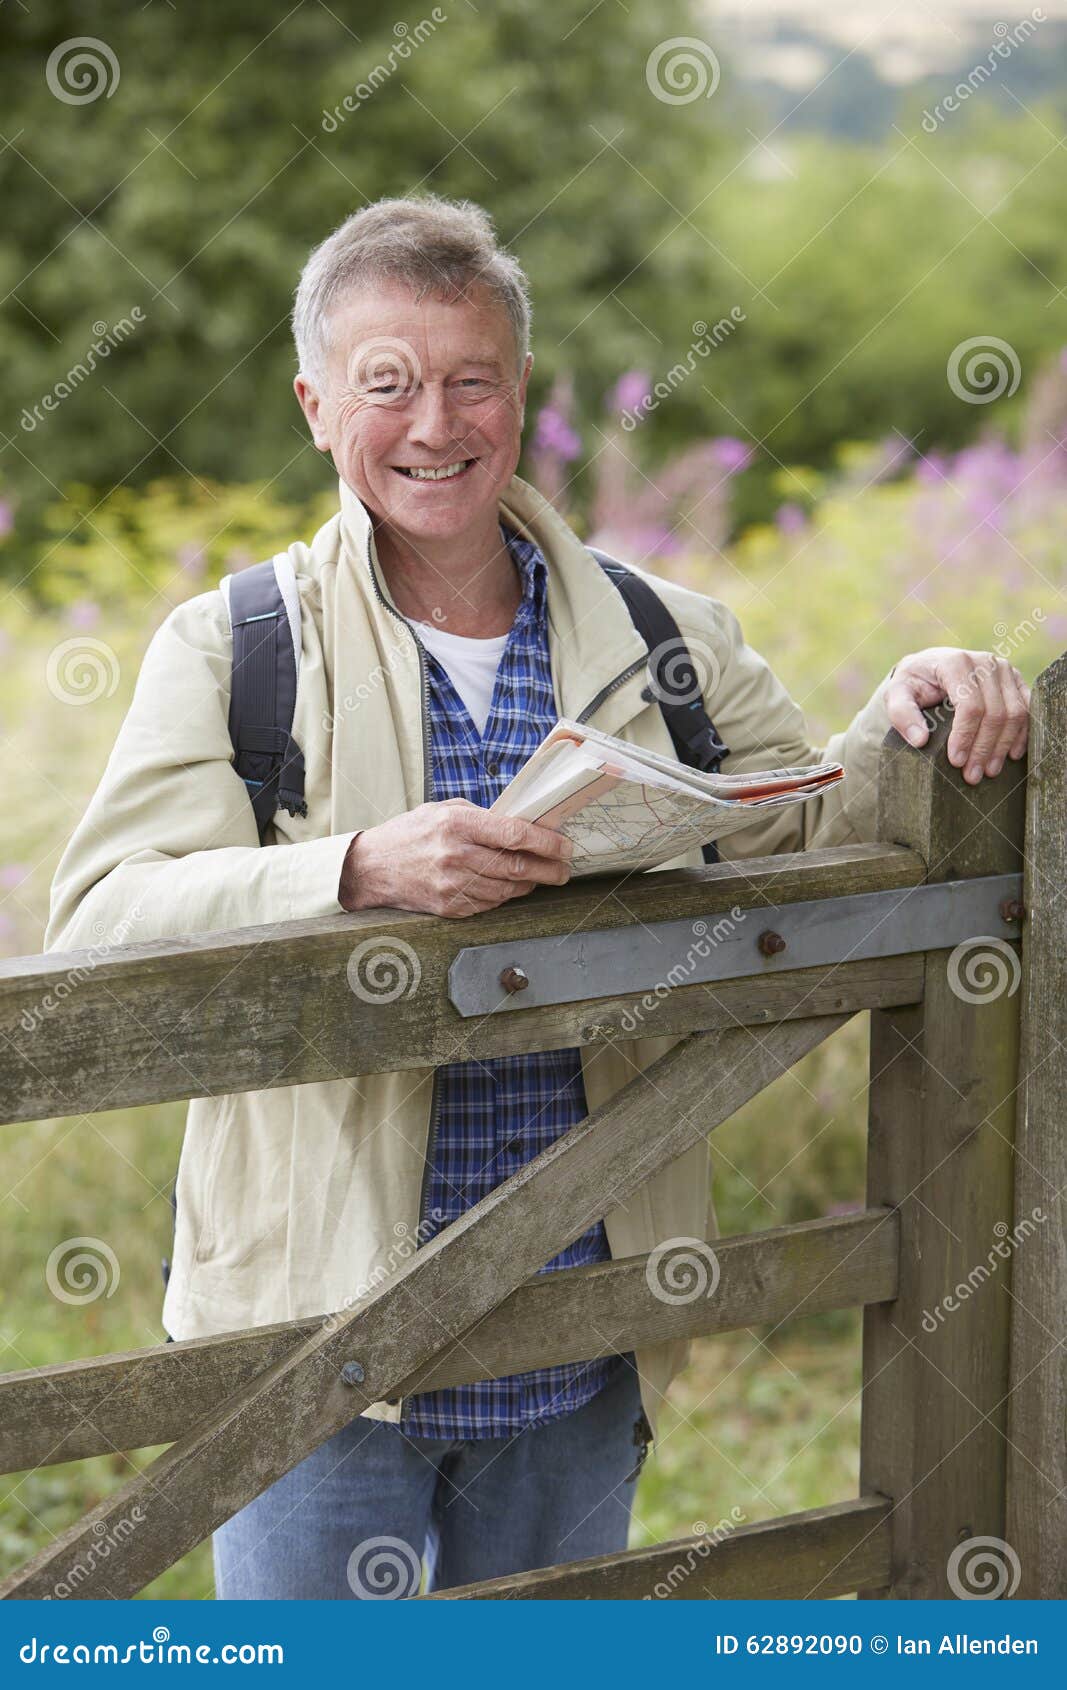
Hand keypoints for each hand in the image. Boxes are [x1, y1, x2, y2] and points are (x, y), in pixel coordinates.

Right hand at [338, 799, 573, 917]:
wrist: (372, 868)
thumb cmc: (410, 834)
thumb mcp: (443, 809)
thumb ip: (482, 817)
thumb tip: (520, 824)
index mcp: (457, 824)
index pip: (514, 834)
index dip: (546, 842)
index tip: (564, 846)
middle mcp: (456, 856)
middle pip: (517, 867)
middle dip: (549, 869)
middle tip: (564, 869)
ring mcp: (453, 885)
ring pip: (508, 890)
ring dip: (530, 885)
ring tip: (541, 877)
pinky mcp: (450, 907)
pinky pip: (490, 904)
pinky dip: (505, 896)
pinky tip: (511, 888)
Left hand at [884, 647, 1030, 783]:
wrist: (929, 668)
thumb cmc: (912, 684)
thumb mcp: (896, 696)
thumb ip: (902, 714)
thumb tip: (920, 740)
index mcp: (955, 663)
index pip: (969, 705)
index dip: (966, 736)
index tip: (956, 761)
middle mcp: (985, 662)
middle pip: (995, 712)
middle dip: (984, 748)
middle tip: (972, 775)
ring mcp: (1003, 669)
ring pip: (1015, 712)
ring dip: (1003, 746)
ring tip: (989, 771)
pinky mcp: (1015, 679)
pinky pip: (1027, 709)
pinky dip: (1021, 733)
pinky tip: (1011, 754)